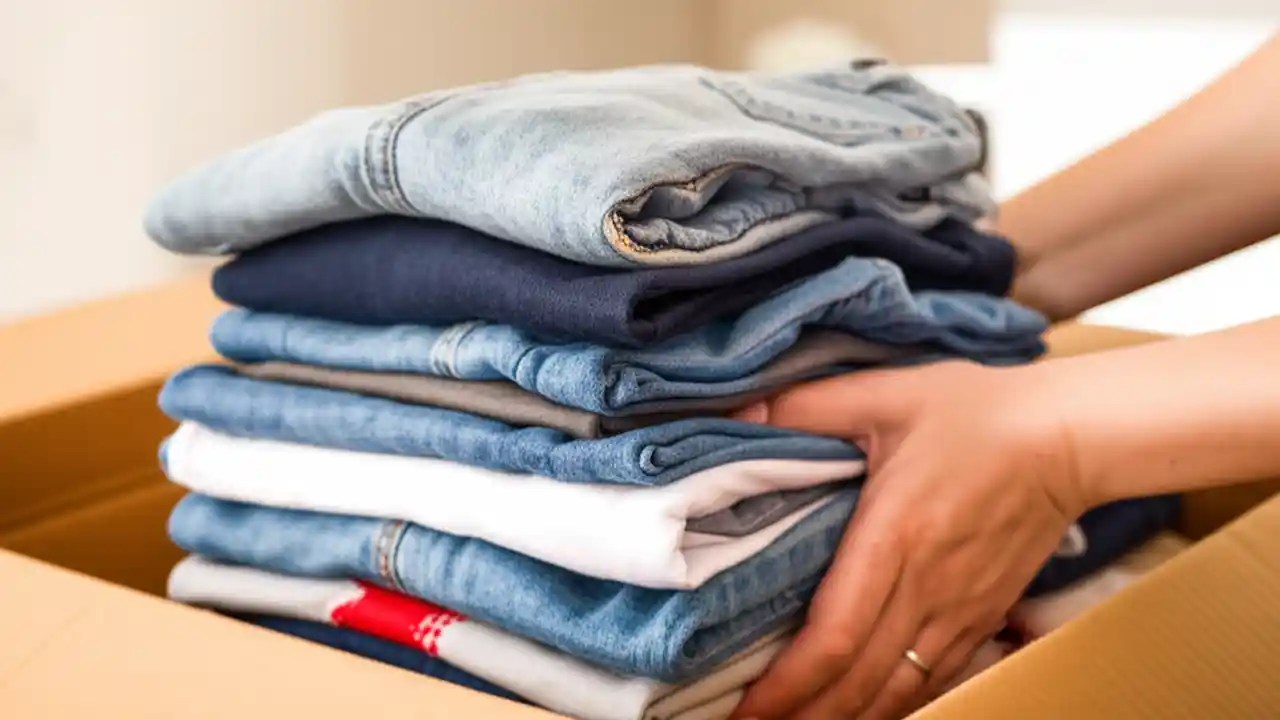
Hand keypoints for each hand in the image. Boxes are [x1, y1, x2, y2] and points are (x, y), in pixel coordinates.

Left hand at [730, 361, 1087, 719]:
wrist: (1068, 437)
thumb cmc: (976, 412)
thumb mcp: (886, 393)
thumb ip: (807, 406)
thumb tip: (743, 411)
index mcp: (895, 538)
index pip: (836, 636)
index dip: (789, 683)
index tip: (747, 707)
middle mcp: (927, 589)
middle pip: (860, 682)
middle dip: (802, 715)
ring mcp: (960, 611)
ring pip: (898, 692)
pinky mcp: (983, 616)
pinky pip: (934, 679)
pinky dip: (893, 706)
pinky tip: (861, 713)